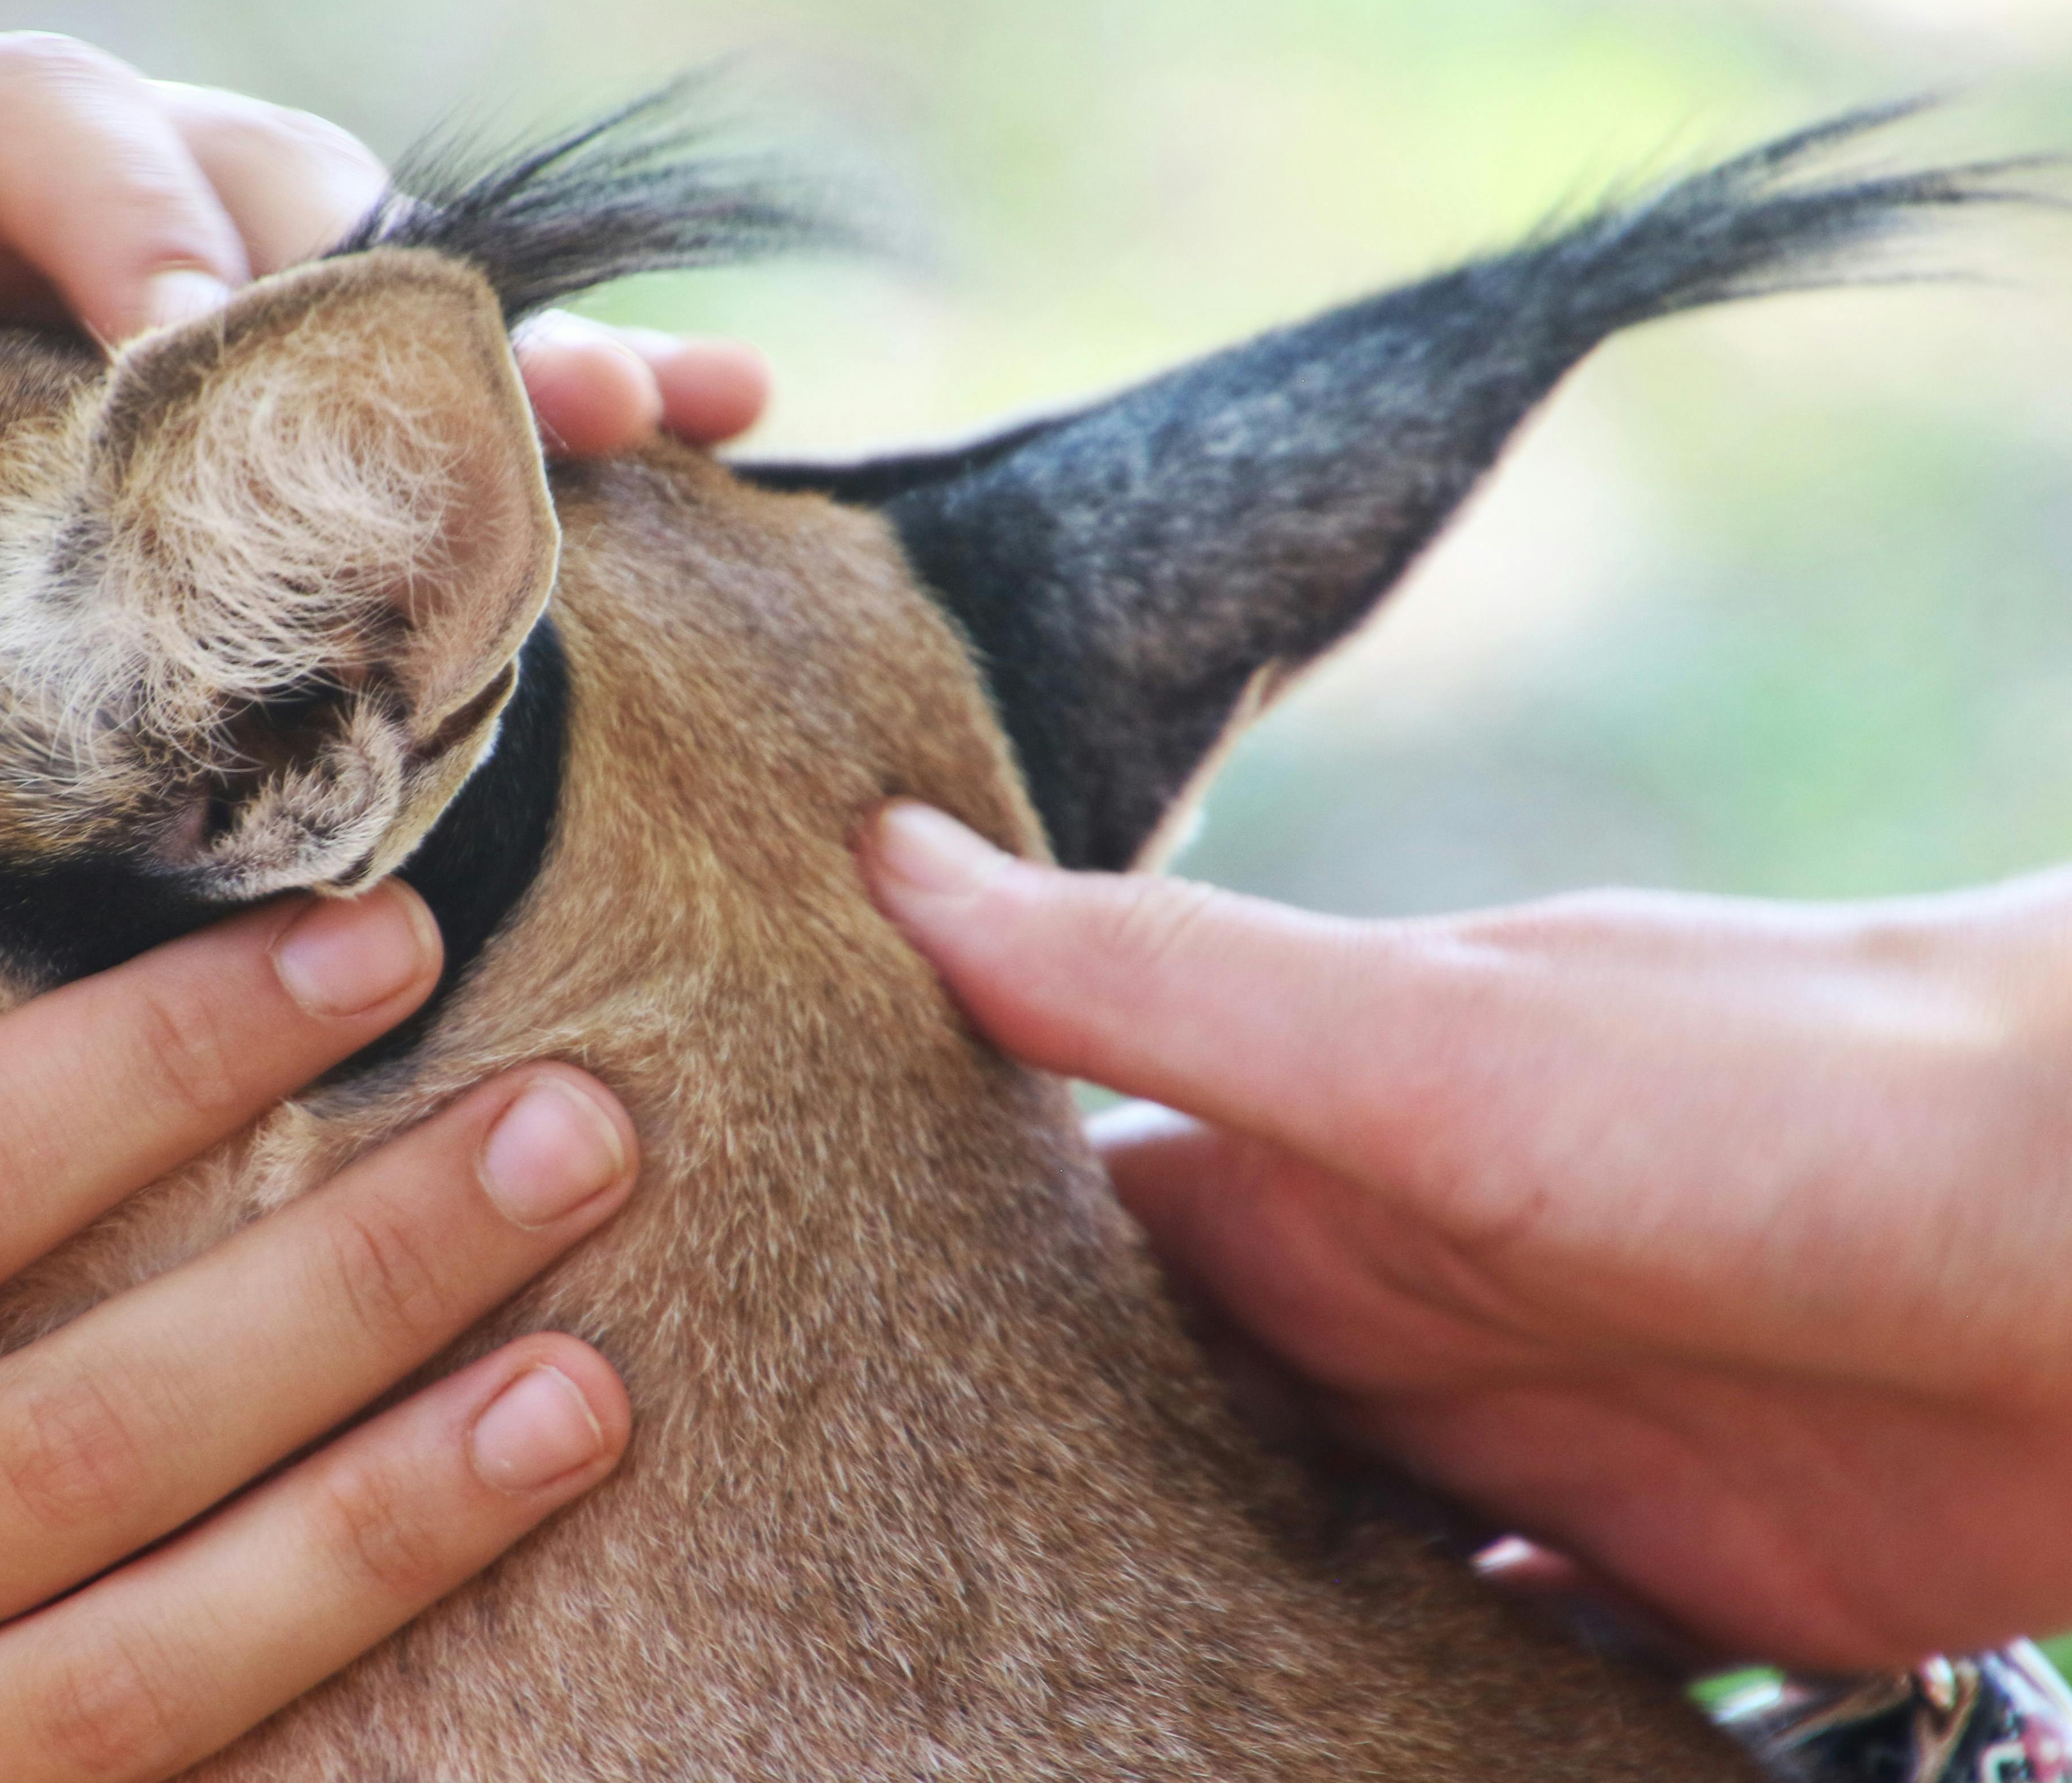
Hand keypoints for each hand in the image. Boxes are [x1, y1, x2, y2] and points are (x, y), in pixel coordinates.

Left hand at [0, 0, 768, 721]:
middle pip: (238, 184)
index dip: (142, 225)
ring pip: (340, 287)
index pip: (42, 121)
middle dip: (363, 302)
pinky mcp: (180, 431)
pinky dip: (522, 407)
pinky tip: (684, 434)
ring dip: (493, 353)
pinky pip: (370, 393)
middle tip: (485, 435)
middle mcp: (20, 194)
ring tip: (648, 420)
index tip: (195, 385)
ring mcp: (120, 307)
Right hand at [862, 799, 2071, 1671]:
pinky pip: (1501, 1670)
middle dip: (1050, 1520)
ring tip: (1040, 1727)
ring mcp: (1538, 1458)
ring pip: (1317, 1573)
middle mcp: (1403, 1316)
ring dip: (1218, 1641)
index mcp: (1313, 1178)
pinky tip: (1321, 1762)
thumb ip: (1155, 982)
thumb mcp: (1427, 1042)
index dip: (919, 1308)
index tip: (761, 1397)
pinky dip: (1413, 1720)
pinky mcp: (1677, 1590)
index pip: (1058, 1245)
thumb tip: (879, 852)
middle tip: (874, 1632)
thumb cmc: (1782, 1096)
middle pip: (1171, 1440)